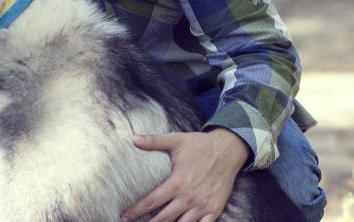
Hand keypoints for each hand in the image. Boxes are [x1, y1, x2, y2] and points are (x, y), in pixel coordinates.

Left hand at [120, 128, 249, 221]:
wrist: (229, 149)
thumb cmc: (200, 144)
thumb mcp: (176, 140)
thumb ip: (154, 141)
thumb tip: (133, 138)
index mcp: (177, 182)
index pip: (151, 202)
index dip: (136, 211)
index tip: (124, 217)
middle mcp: (189, 198)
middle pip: (164, 219)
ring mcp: (202, 206)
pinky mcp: (214, 210)